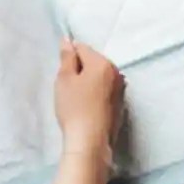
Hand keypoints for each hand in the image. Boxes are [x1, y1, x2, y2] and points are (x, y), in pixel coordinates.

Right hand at [54, 40, 124, 155]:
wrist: (91, 141)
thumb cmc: (74, 108)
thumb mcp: (64, 79)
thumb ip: (67, 57)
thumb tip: (68, 41)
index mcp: (103, 63)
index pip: (82, 48)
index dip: (69, 58)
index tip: (62, 73)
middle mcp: (117, 73)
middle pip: (94, 62)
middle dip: (80, 69)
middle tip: (67, 88)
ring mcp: (121, 90)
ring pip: (100, 78)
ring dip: (89, 82)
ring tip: (77, 99)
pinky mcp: (121, 106)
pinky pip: (105, 92)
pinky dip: (96, 95)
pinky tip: (87, 108)